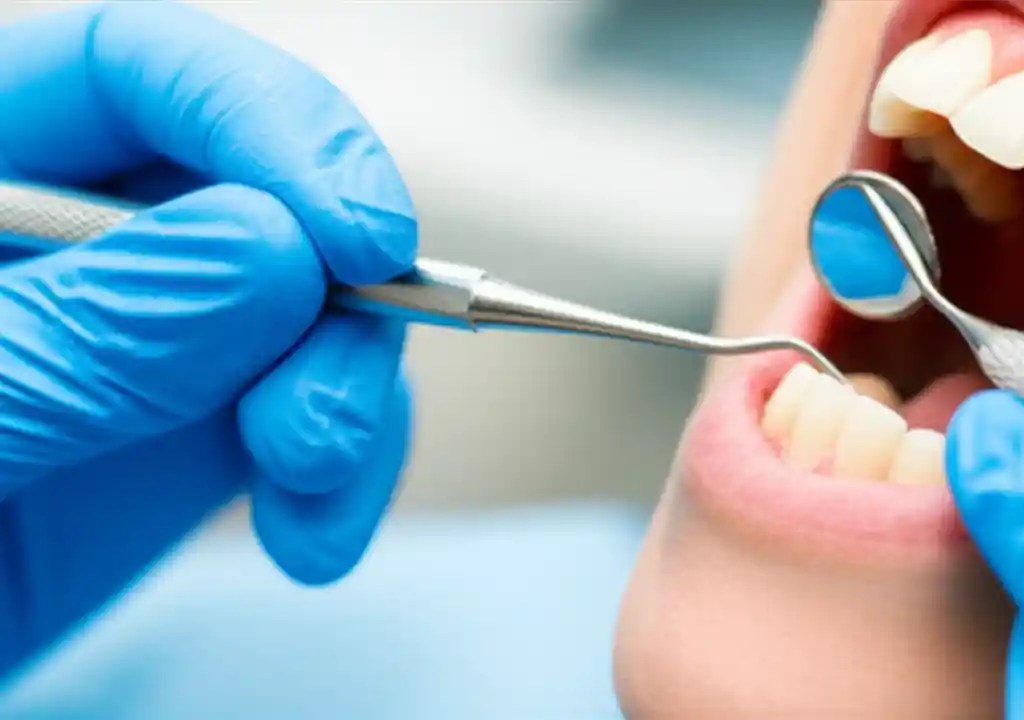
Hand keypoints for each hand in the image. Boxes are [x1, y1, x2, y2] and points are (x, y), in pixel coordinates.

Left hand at [0, 3, 416, 672]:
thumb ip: (75, 339)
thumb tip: (273, 249)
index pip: (125, 72)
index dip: (263, 122)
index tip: (361, 238)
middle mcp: (67, 247)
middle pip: (254, 188)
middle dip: (329, 293)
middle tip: (321, 413)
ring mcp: (136, 341)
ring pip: (310, 304)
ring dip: (348, 387)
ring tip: (315, 479)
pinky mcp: (186, 439)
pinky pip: (309, 407)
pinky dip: (342, 473)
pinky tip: (312, 538)